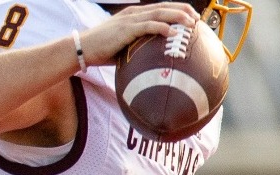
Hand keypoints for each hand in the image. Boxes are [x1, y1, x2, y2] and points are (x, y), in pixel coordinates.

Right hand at [78, 2, 197, 66]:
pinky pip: (147, 26)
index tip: (192, 17)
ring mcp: (130, 20)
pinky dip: (161, 27)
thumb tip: (151, 61)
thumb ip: (137, 47)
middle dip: (183, 11)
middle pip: (164, 7)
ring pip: (159, 14)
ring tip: (190, 22)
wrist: (81, 49)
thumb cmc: (101, 51)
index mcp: (134, 15)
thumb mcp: (123, 46)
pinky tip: (172, 32)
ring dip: (177, 17)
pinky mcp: (125, 29)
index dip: (178, 10)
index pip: (160, 9)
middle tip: (197, 18)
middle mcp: (134, 13)